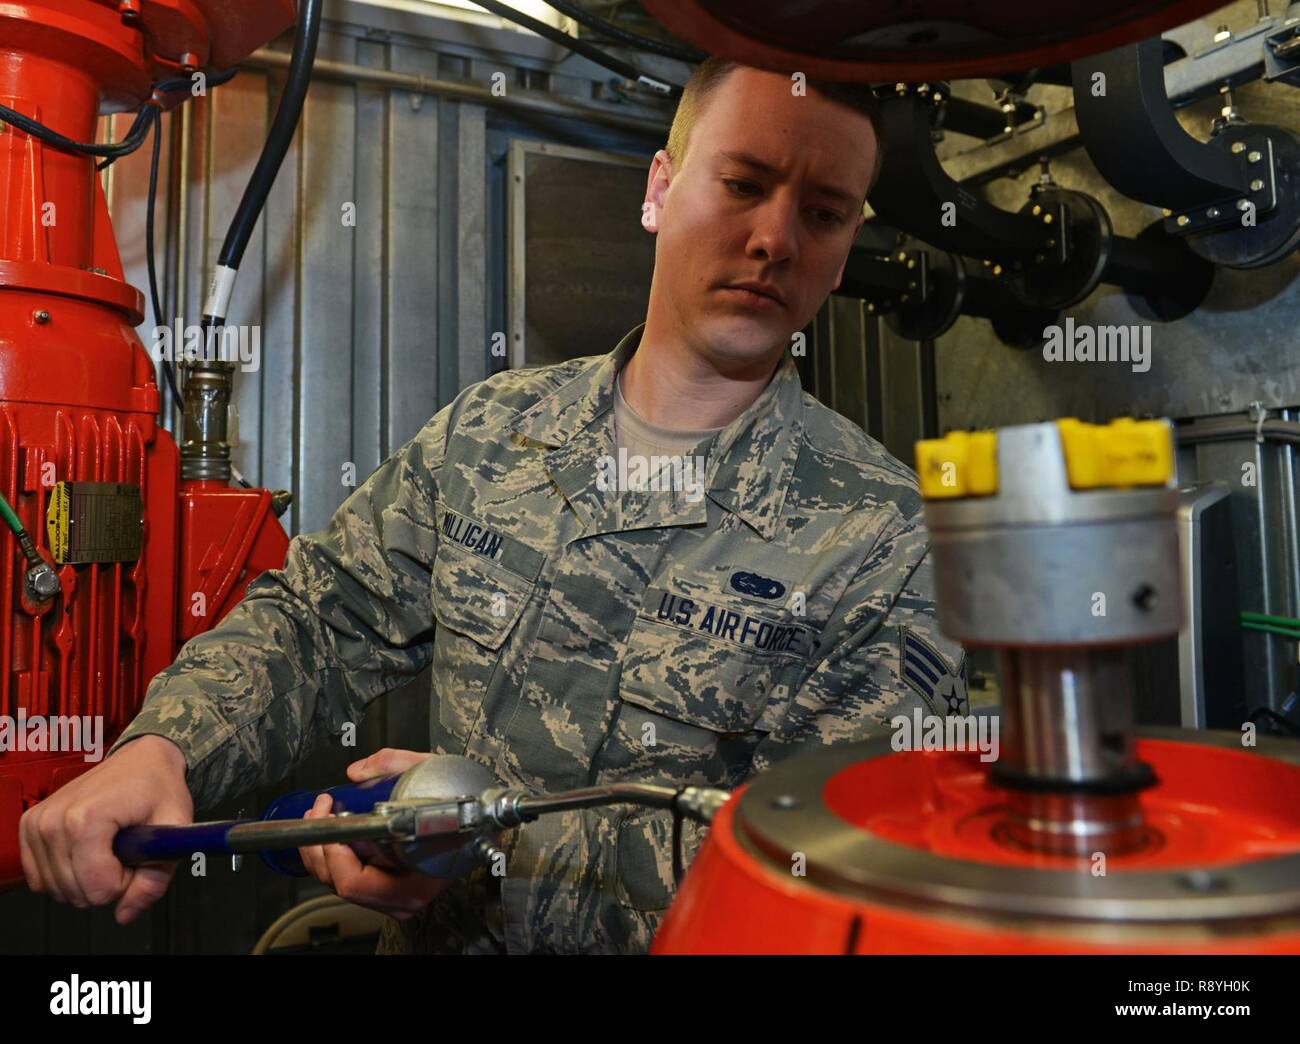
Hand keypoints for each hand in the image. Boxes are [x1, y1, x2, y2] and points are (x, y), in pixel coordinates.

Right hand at [18, 734, 192, 924]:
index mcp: (87, 818)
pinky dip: (67, 872)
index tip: (138, 852)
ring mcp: (37, 824)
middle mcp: (54, 821)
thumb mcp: (175, 828)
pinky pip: (42, 879)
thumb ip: (155, 880)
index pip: (98, 889)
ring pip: (59, 889)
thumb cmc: (158, 786)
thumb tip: (127, 913)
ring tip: (110, 845)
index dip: (126, 880)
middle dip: (109, 880)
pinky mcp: (29, 828)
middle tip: (127, 848)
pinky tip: (88, 848)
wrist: (142, 758)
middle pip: (77, 892)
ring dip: (88, 877)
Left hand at [297, 748, 450, 919]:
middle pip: (340, 884)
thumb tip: (357, 772)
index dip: (333, 849)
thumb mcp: (431, 771)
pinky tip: (332, 830)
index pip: (356, 881)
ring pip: (338, 884)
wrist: (477, 824)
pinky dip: (332, 857)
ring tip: (320, 815)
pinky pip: (347, 880)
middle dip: (318, 845)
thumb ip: (393, 764)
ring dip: (320, 850)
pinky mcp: (385, 892)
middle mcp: (402, 899)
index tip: (330, 815)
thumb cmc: (461, 803)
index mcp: (415, 882)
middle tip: (318, 810)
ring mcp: (392, 899)